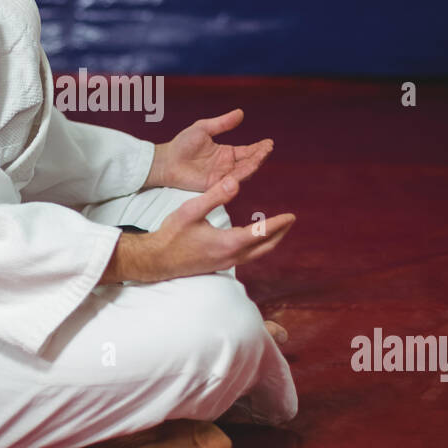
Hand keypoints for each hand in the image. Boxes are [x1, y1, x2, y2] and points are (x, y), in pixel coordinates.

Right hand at [141, 174, 294, 281]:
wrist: (156, 260)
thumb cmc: (171, 235)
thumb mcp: (191, 210)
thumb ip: (215, 195)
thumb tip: (236, 182)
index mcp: (227, 243)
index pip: (260, 233)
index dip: (278, 224)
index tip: (291, 216)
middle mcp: (231, 256)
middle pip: (265, 247)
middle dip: (280, 234)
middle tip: (290, 221)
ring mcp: (225, 263)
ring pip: (256, 254)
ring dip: (269, 242)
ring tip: (278, 229)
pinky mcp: (219, 265)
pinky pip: (246, 256)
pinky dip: (257, 247)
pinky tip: (253, 239)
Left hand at [150, 108, 273, 191]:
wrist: (167, 160)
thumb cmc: (182, 144)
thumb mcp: (204, 128)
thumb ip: (222, 123)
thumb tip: (240, 113)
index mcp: (226, 153)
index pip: (247, 151)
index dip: (259, 148)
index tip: (269, 143)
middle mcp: (227, 166)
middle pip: (249, 162)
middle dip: (260, 155)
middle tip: (268, 148)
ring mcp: (222, 176)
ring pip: (243, 172)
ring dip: (254, 164)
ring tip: (263, 155)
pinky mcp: (214, 185)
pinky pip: (231, 181)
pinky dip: (242, 175)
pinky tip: (250, 167)